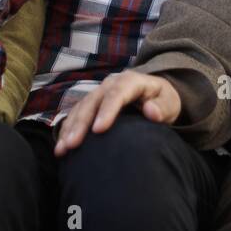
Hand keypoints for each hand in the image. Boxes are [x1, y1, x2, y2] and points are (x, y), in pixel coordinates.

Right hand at [53, 71, 181, 155]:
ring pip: (81, 108)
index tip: (98, 130)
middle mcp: (111, 84)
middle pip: (93, 101)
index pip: (118, 93)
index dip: (107, 110)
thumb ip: (163, 107)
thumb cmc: (163, 101)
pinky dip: (67, 130)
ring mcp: (99, 92)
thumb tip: (152, 112)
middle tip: (73, 144)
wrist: (154, 95)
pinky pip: (75, 114)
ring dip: (70, 128)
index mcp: (132, 81)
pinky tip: (60, 147)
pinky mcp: (91, 103)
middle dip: (82, 123)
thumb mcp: (170, 102)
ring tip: (62, 149)